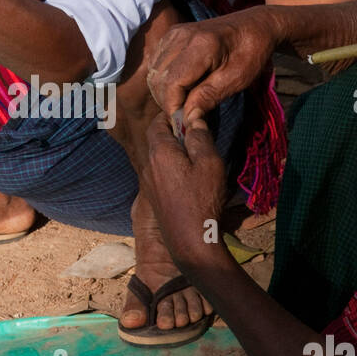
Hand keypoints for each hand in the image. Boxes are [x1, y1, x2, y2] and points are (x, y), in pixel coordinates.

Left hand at [139, 113, 228, 273]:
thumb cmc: (202, 199)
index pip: (157, 122)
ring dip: (173, 150)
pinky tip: (189, 175)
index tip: (189, 115)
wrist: (191, 241)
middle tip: (195, 133)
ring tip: (195, 154)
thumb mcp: (208, 163)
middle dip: (172, 132)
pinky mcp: (154, 197)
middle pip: (156, 139)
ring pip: (158, 157)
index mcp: (159, 152)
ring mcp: (148, 183)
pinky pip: (160, 172)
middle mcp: (148, 165)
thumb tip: (193, 118)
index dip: (172, 115)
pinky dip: (171, 166)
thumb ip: (200, 137)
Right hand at [147, 7, 282, 123]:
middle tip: (186, 115)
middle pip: (157, 78)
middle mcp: (181, 36)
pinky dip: (163, 79)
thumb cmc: (252, 52)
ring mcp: (174, 33)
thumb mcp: (237, 79)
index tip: (183, 123)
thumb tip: (187, 119)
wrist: (256, 25)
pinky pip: (156, 63)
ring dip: (163, 92)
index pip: (171, 82)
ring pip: (153, 72)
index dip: (172, 106)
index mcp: (201, 45)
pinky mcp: (171, 34)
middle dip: (167, 102)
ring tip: (184, 102)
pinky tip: (181, 87)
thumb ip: (208, 97)